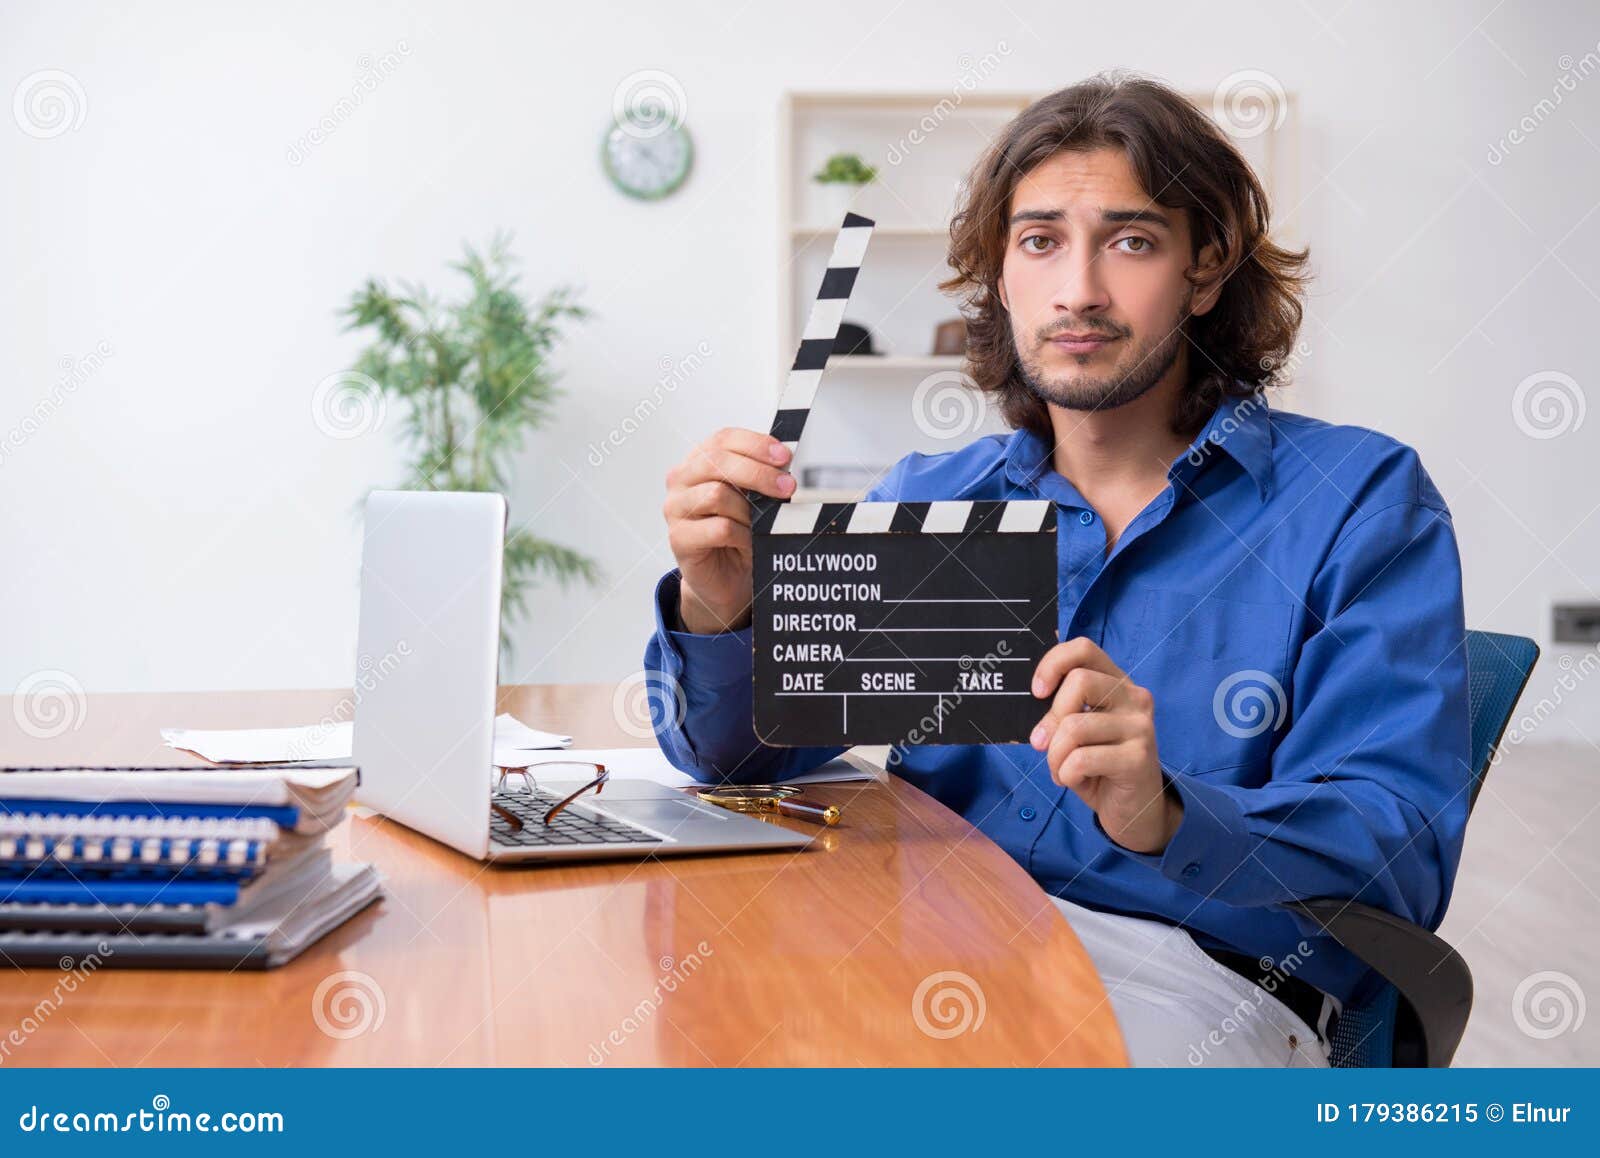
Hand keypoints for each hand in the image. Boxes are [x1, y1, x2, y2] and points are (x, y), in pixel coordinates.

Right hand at [663, 427, 795, 633]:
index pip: (723, 439)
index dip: (755, 444)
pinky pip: (718, 529)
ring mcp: (676, 509)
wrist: (724, 577)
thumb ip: (761, 478)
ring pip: (716, 494)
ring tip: (764, 524)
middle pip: (717, 461)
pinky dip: (743, 535)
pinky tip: (750, 542)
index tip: (784, 457)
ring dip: (749, 510)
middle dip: (758, 473)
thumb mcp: (752, 499)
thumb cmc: (739, 533)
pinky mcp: (679, 538)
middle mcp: (682, 480)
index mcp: (700, 461)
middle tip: (788, 487)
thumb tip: (789, 466)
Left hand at [1029, 638, 1181, 854]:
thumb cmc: (1099, 766)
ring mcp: (1140, 726)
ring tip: (1061, 769)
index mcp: (1117, 683)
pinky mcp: (1138, 757)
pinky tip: (1074, 780)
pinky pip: (1081, 758)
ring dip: (1054, 755)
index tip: (1037, 692)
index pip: (1084, 649)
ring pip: (1074, 726)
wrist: (1134, 809)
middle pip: (1079, 682)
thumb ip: (1061, 711)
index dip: (1053, 663)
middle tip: (1042, 743)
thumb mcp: (1077, 732)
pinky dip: (1065, 773)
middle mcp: (1134, 697)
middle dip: (1051, 718)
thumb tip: (1035, 698)